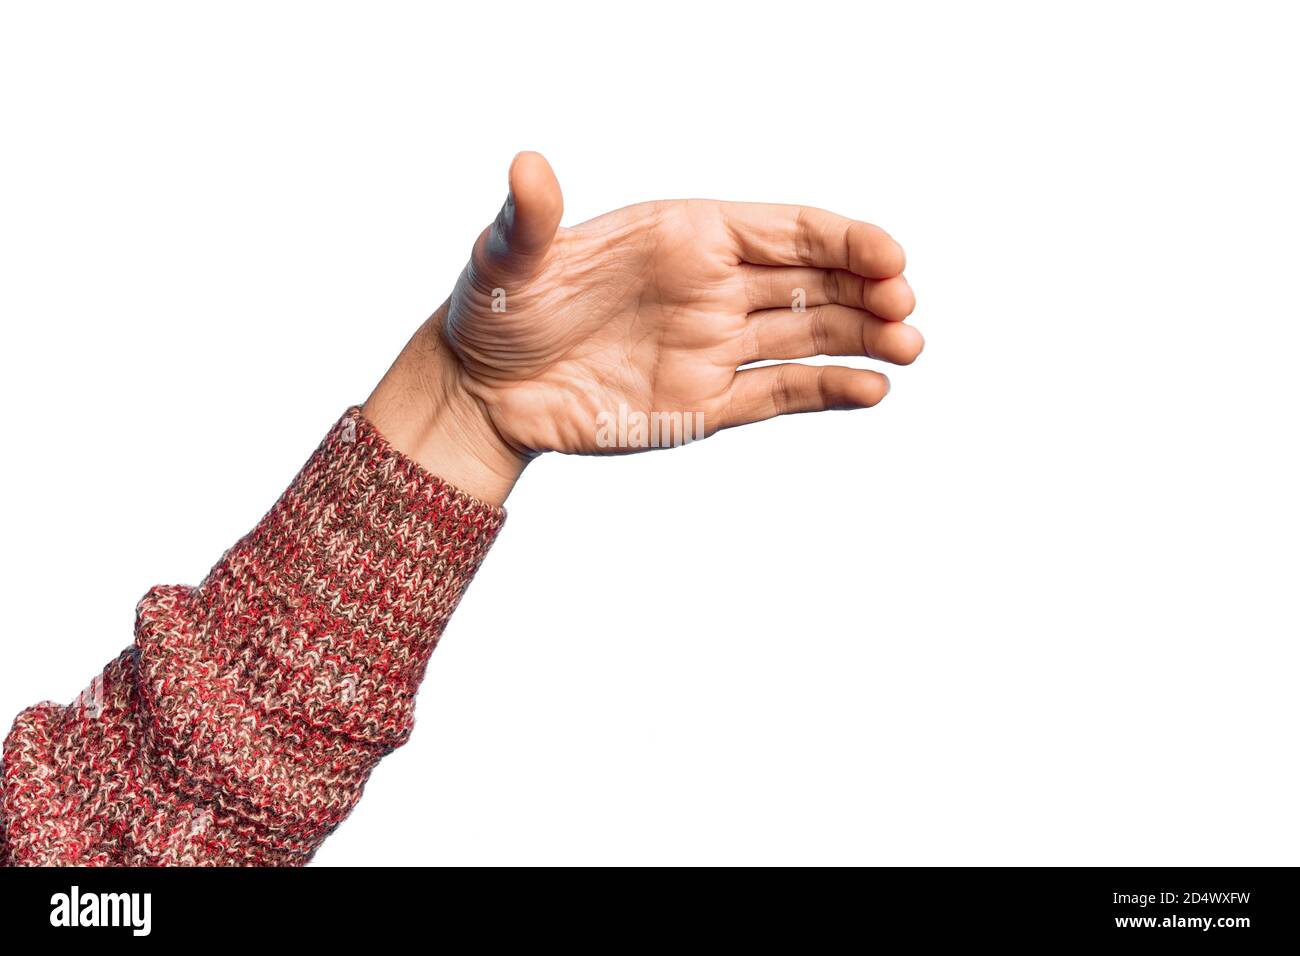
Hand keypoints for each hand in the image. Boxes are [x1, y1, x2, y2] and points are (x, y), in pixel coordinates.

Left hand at [365, 152, 921, 503]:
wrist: (482, 391)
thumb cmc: (496, 310)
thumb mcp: (505, 259)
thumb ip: (531, 217)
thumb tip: (528, 165)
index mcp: (686, 236)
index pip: (784, 229)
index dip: (841, 239)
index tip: (889, 255)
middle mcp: (713, 287)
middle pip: (814, 279)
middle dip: (867, 287)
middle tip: (906, 304)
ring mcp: (714, 346)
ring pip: (810, 335)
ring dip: (864, 336)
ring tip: (910, 346)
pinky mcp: (707, 404)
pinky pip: (781, 393)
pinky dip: (828, 390)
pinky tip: (872, 388)